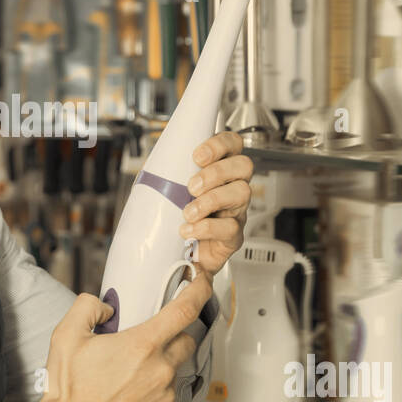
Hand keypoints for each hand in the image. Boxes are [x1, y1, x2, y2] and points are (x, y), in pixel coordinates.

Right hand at [17, 274, 211, 401]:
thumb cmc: (69, 390)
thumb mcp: (67, 336)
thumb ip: (88, 307)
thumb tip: (106, 307)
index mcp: (141, 345)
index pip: (184, 310)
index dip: (199, 290)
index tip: (202, 281)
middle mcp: (160, 370)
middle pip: (187, 340)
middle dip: (174, 335)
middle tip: (147, 340)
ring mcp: (164, 397)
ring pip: (174, 371)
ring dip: (159, 366)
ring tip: (127, 375)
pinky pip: (166, 397)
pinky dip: (153, 392)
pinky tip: (129, 395)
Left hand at [179, 131, 251, 275]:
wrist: (177, 257)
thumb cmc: (175, 219)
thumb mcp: (167, 190)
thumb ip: (168, 174)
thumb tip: (158, 165)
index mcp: (219, 170)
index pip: (232, 144)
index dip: (219, 144)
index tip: (197, 155)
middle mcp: (232, 187)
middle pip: (243, 165)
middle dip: (216, 172)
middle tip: (192, 186)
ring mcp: (236, 211)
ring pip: (241, 192)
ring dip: (211, 199)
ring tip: (188, 212)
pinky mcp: (233, 236)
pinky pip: (230, 227)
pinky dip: (206, 227)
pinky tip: (189, 230)